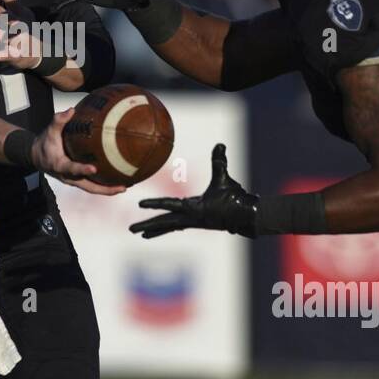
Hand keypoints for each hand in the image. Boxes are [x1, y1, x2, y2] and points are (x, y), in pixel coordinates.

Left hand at [0, 0, 41, 70]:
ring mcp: (16, 42)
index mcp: (21, 16)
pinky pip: (2, 55)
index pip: (14, 4)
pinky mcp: (12, 54)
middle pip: (11, 20)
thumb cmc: (27, 28)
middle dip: (2, 13)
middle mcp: (20, 28)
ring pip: (5, 37)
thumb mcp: (22, 12)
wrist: (40, 53)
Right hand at [33, 108, 126, 196]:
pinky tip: (118, 179)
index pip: (71, 169)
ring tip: (126, 186)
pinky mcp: (77, 179)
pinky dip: (105, 184)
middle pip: (88, 187)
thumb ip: (59, 121)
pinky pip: (93, 184)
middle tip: (122, 187)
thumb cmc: (45, 143)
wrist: (36, 156)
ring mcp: (74, 180)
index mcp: (60, 165)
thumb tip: (71, 110)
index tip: (94, 169)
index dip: (82, 170)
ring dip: (108, 189)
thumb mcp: (49, 131)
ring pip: (92, 188)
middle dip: (105, 189)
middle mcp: (68, 176)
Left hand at [129, 143, 256, 237]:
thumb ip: (220, 162)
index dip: (155, 203)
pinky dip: (168, 227)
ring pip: (170, 226)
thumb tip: (220, 144)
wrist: (247, 216)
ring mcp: (193, 221)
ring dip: (155, 229)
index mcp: (194, 208)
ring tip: (141, 234)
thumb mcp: (225, 179)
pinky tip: (161, 228)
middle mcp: (191, 217)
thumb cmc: (235, 198)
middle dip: (148, 226)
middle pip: (165, 222)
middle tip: (132, 230)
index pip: (170, 205)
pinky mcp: (197, 222)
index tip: (139, 205)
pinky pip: (178, 226)